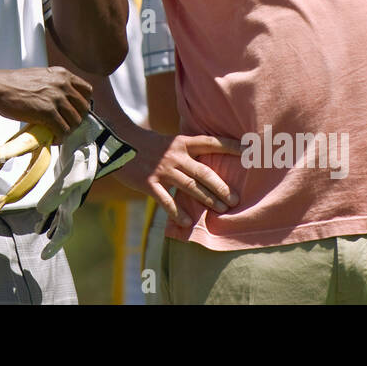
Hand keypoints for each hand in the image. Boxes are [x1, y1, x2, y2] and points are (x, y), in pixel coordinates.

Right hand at [0, 67, 91, 140]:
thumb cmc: (13, 83)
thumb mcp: (40, 75)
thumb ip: (54, 84)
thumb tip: (61, 100)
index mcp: (62, 74)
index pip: (86, 90)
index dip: (82, 104)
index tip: (75, 111)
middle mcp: (63, 84)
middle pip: (83, 108)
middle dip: (76, 119)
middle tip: (65, 125)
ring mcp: (56, 98)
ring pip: (75, 121)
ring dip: (67, 130)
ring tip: (57, 133)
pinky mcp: (48, 112)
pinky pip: (63, 130)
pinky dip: (59, 137)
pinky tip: (52, 138)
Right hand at [114, 129, 244, 226]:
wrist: (118, 144)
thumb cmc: (148, 145)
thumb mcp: (170, 143)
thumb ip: (187, 152)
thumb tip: (210, 164)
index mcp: (182, 143)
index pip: (210, 143)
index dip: (229, 146)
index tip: (248, 150)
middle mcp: (175, 156)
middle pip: (203, 172)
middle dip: (221, 187)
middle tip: (236, 200)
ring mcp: (162, 170)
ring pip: (189, 187)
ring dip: (207, 199)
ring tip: (222, 209)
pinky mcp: (149, 183)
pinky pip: (166, 200)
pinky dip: (177, 212)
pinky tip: (187, 222)